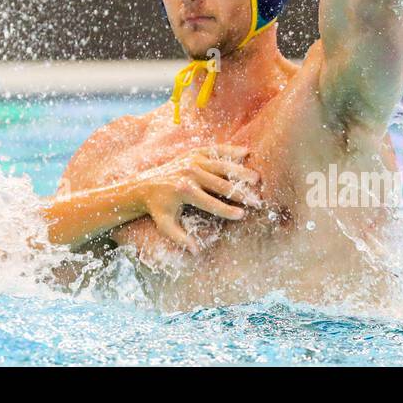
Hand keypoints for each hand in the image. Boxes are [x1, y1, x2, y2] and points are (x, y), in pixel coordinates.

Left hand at [135, 145, 261, 251]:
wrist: (144, 185)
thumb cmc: (159, 209)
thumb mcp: (166, 225)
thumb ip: (180, 238)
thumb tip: (196, 251)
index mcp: (184, 191)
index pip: (211, 203)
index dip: (227, 210)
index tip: (243, 215)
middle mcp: (190, 174)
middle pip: (221, 184)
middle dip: (241, 193)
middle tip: (258, 200)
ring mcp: (192, 161)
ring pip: (221, 166)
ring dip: (240, 171)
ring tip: (257, 178)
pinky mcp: (193, 154)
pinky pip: (214, 150)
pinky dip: (230, 150)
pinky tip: (246, 152)